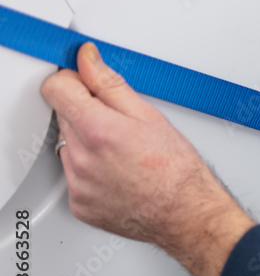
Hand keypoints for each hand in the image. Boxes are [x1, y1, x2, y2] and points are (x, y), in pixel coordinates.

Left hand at [41, 42, 254, 275]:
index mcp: (98, 130)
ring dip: (87, 144)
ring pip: (67, 147)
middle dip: (86, 113)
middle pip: (63, 117)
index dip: (73, 82)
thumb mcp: (150, 116)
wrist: (187, 214)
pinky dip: (90, 172)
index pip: (56, 89)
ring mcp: (78, 184)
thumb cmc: (178, 171)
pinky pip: (73, 177)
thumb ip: (109, 84)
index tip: (85, 85)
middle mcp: (81, 159)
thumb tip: (87, 61)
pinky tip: (118, 174)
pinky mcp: (79, 204)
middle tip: (121, 126)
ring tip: (123, 154)